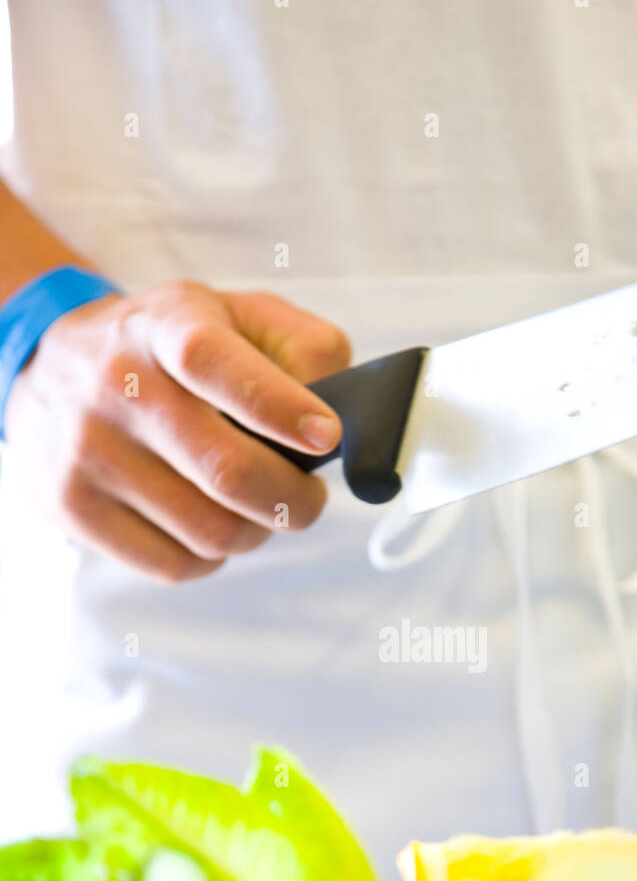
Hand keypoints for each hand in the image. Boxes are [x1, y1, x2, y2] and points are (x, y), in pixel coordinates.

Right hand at [4, 280, 351, 580]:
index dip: (279, 405)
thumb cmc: (167, 351)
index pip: (216, 365)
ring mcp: (89, 450)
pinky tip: (205, 522)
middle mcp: (118, 386)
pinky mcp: (72, 505)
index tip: (327, 435)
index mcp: (165, 328)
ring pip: (212, 531)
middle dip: (294, 499)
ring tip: (252, 507)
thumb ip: (303, 346)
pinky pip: (175, 564)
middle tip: (307, 497)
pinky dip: (210, 556)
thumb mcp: (233, 316)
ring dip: (255, 532)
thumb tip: (340, 407)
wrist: (52, 373)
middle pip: (228, 472)